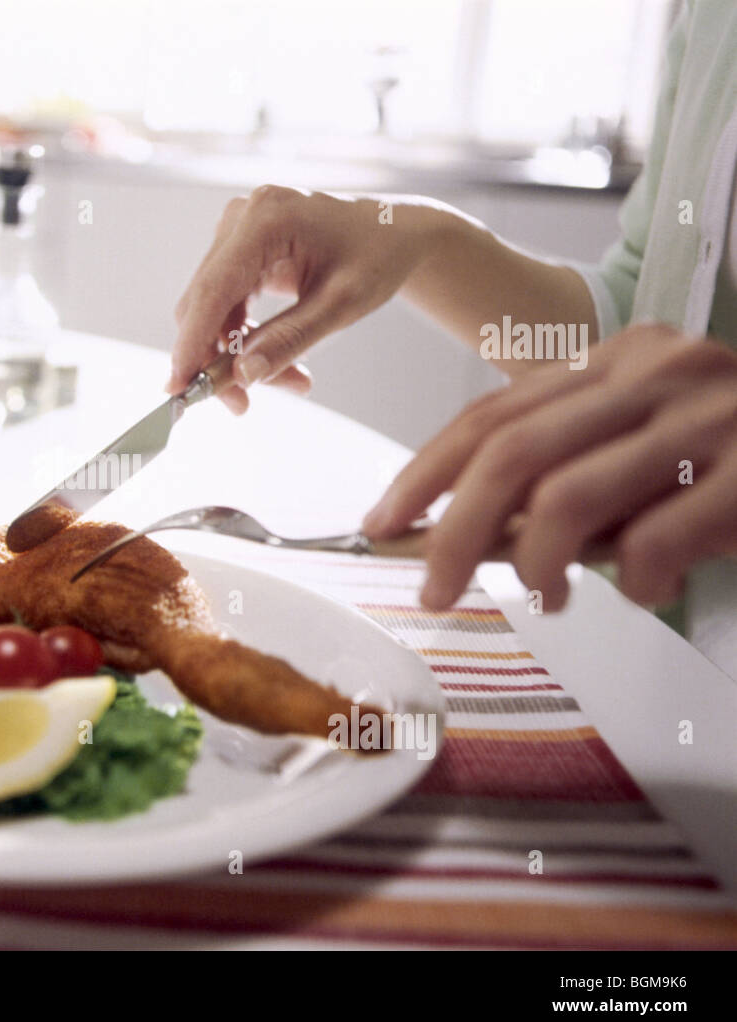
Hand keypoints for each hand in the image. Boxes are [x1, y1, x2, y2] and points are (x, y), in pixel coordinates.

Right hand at [166, 186, 443, 412]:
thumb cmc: (378, 257)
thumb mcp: (341, 306)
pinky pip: (225, 303)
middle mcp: (242, 217)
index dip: (191, 343)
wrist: (394, 232)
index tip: (179, 388)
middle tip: (242, 404)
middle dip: (219, 358)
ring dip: (236, 352)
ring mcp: (236, 231)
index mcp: (268, 218)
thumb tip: (242, 375)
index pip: (213, 290)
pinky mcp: (238, 248)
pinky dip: (244, 337)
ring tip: (289, 381)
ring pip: (211, 309)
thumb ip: (289, 340)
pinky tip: (275, 360)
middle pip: (204, 302)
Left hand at [362, 325, 736, 610]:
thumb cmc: (736, 453)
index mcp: (618, 360)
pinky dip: (631, 580)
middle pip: (511, 454)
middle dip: (452, 531)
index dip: (424, 471)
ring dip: (534, 562)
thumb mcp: (642, 444)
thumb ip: (567, 473)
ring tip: (543, 598)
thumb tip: (469, 535)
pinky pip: (656, 538)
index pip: (492, 415)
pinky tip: (642, 590)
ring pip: (568, 495)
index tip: (382, 521)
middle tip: (432, 589)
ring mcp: (709, 416)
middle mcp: (656, 373)